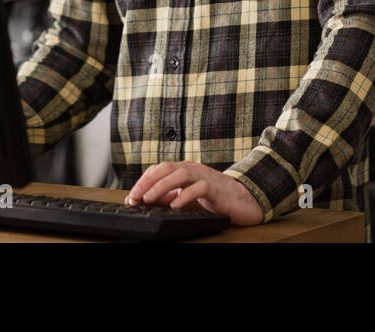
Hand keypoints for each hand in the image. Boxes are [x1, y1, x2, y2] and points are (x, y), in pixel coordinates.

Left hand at [126, 161, 263, 225]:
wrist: (243, 199)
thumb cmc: (214, 197)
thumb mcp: (187, 195)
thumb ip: (169, 195)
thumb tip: (148, 200)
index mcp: (183, 169)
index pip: (158, 170)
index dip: (143, 181)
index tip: (131, 197)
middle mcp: (191, 169)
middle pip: (165, 169)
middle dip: (147, 182)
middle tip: (135, 197)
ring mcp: (203, 176)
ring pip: (180, 174)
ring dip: (162, 186)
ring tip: (149, 199)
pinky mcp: (214, 188)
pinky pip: (198, 188)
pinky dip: (185, 195)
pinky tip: (175, 205)